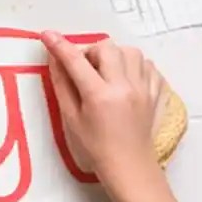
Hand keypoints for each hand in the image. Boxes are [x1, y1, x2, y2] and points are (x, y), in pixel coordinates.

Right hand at [42, 32, 163, 185]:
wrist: (129, 167)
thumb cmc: (95, 147)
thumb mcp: (70, 117)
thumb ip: (62, 84)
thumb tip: (54, 59)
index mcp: (100, 96)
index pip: (76, 61)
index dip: (59, 45)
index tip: (47, 35)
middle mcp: (124, 88)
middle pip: (107, 48)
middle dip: (90, 51)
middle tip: (83, 67)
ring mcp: (143, 89)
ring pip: (130, 52)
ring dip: (114, 55)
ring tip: (105, 71)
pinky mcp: (155, 94)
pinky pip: (148, 66)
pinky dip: (134, 64)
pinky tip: (124, 76)